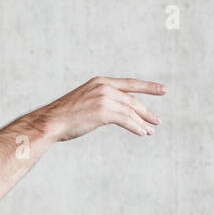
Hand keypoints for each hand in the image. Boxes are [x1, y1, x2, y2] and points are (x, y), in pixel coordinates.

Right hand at [42, 76, 165, 141]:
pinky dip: (136, 127)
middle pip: (132, 99)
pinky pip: (126, 120)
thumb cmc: (64, 116)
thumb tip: (115, 111)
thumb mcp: (84, 101)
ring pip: (131, 110)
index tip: (163, 89)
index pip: (129, 83)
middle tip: (157, 120)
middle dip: (147, 111)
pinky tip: (142, 133)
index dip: (148, 87)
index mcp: (100, 82)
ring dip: (143, 122)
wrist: (50, 122)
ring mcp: (104, 98)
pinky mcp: (103, 111)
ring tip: (151, 129)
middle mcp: (104, 87)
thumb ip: (101, 102)